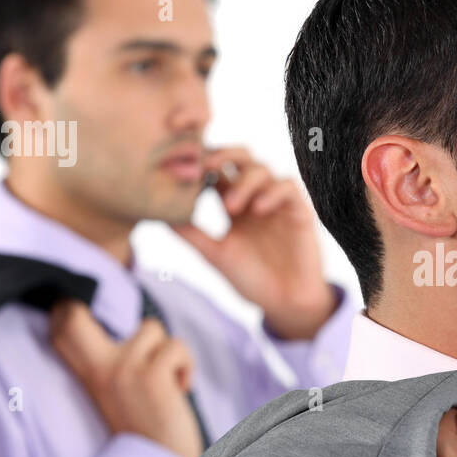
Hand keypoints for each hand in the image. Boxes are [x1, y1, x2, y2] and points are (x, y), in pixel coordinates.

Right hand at [49, 300, 203, 456]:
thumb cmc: (147, 430)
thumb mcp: (118, 394)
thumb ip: (115, 365)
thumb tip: (131, 327)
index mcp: (87, 377)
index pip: (60, 331)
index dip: (65, 309)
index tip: (80, 308)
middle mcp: (98, 371)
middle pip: (73, 316)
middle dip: (90, 308)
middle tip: (112, 322)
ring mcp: (123, 371)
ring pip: (151, 328)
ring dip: (168, 351)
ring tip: (168, 381)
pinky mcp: (151, 377)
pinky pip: (175, 346)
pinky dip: (186, 365)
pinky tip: (181, 390)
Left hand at [170, 145, 335, 338]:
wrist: (284, 302)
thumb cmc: (250, 279)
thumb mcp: (214, 254)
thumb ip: (191, 232)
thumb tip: (157, 213)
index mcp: (234, 202)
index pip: (218, 168)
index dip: (202, 162)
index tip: (185, 167)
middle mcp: (256, 196)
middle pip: (241, 156)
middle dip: (223, 154)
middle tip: (205, 166)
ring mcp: (278, 201)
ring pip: (262, 169)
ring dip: (244, 182)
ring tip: (231, 208)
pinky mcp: (299, 210)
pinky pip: (287, 186)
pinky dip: (272, 192)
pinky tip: (258, 209)